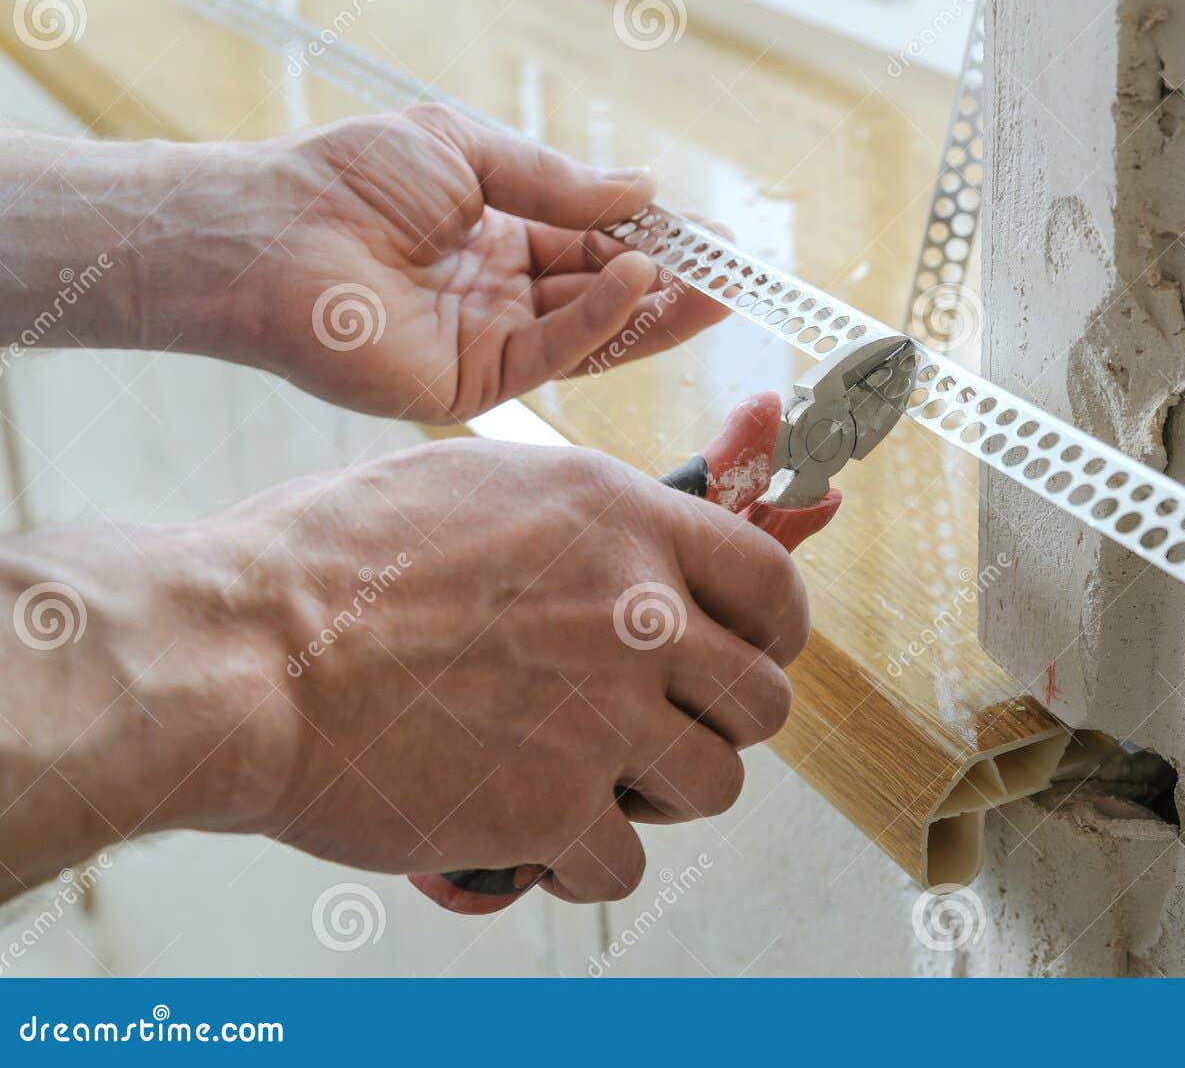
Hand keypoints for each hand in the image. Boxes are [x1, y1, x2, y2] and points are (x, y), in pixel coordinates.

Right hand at [220, 439, 806, 901]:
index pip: (772, 584)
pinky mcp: (556, 808)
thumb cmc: (326, 566)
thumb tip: (627, 554)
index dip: (775, 632)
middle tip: (662, 731)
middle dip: (721, 724)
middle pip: (763, 701)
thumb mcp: (476, 489)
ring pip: (714, 786)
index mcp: (621, 521)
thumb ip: (577, 526)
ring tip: (593, 784)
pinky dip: (583, 859)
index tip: (752, 655)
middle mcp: (636, 613)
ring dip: (660, 796)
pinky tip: (533, 832)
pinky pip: (624, 863)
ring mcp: (604, 714)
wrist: (242, 654)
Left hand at [232, 105, 728, 420]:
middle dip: (669, 280)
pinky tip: (637, 279)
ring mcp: (491, 340)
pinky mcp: (476, 380)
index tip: (709, 234)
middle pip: (604, 292)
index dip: (651, 237)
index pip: (592, 243)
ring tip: (713, 285)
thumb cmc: (348, 179)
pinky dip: (600, 318)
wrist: (273, 234)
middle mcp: (500, 293)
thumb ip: (556, 182)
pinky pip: (555, 350)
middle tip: (733, 272)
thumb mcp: (466, 151)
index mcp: (495, 236)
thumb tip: (641, 190)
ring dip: (653, 307)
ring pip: (592, 330)